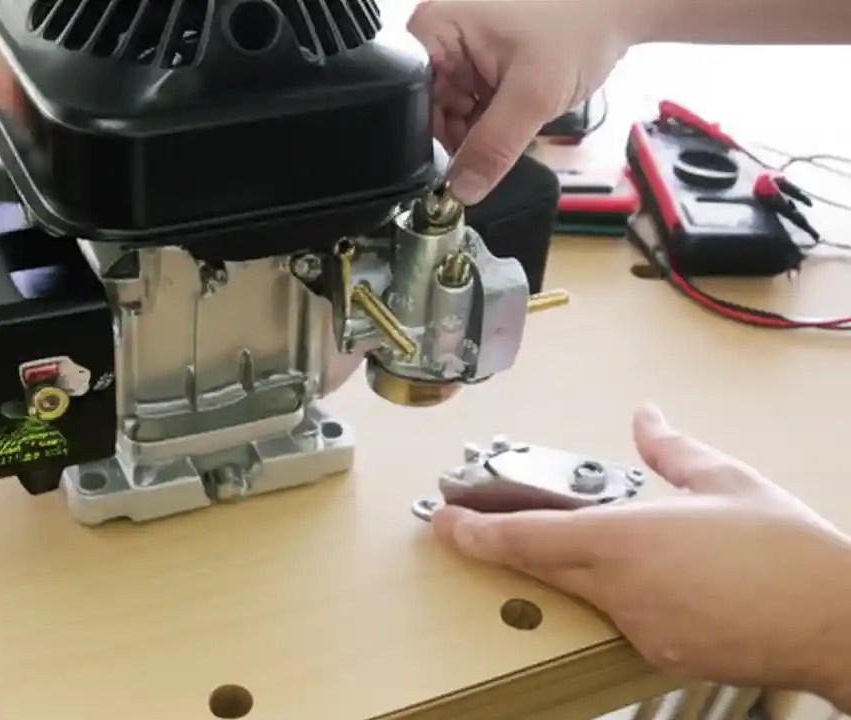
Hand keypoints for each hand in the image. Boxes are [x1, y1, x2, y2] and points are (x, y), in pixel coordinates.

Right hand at [408, 0, 634, 204]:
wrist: (620, 11)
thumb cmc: (579, 29)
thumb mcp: (533, 95)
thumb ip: (494, 147)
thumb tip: (461, 192)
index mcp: (434, 27)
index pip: (405, 96)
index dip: (423, 136)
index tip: (450, 165)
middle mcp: (437, 35)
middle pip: (424, 108)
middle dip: (455, 136)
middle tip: (489, 149)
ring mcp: (457, 49)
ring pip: (447, 114)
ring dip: (474, 132)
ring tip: (511, 122)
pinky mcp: (476, 63)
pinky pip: (466, 107)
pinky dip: (486, 122)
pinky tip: (512, 117)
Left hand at [431, 405, 850, 705]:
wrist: (838, 621)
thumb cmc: (789, 554)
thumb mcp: (724, 480)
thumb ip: (671, 450)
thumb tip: (647, 418)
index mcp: (627, 540)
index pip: (527, 538)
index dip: (474, 533)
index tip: (443, 523)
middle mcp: (621, 589)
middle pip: (541, 568)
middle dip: (508, 545)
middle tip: (479, 523)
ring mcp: (638, 628)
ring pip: (582, 593)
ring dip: (575, 567)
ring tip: (610, 540)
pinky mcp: (659, 654)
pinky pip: (619, 619)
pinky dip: (618, 595)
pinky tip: (656, 577)